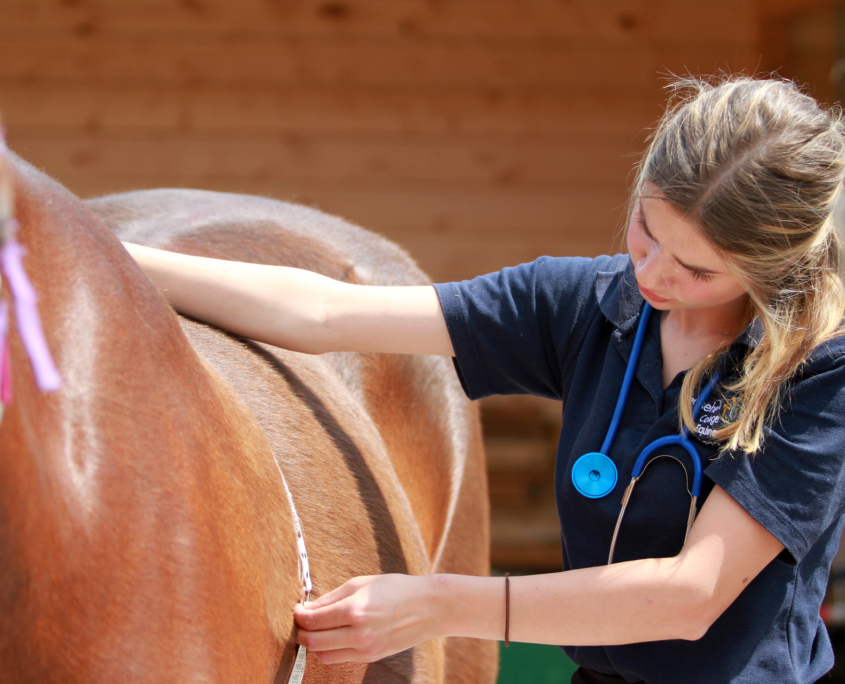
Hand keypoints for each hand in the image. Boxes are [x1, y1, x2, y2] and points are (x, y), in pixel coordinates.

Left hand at [293, 574, 439, 663]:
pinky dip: (329, 650)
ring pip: (324, 656)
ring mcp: (365, 649)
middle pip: (314, 642)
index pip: (314, 620)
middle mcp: (358, 633)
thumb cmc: (396, 589)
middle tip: (300, 621)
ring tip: (314, 630)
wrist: (428, 607)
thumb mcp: (361, 583)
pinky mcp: (371, 657)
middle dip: (301, 633)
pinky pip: (340, 659)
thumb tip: (309, 607)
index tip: (296, 609)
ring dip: (313, 644)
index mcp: (355, 610)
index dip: (299, 615)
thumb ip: (332, 597)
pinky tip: (331, 637)